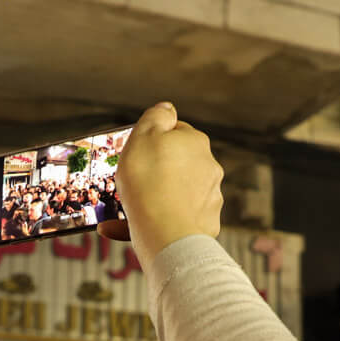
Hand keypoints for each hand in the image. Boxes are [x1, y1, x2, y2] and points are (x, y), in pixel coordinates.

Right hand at [98, 102, 222, 263]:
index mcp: (196, 142)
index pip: (176, 132)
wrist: (165, 232)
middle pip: (178, 163)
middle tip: (133, 180)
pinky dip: (158, 221)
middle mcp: (209, 167)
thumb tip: (167, 108)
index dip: (153, 140)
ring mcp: (209, 197)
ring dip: (156, 197)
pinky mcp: (205, 223)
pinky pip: (177, 218)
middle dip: (158, 170)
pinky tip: (130, 228)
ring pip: (177, 192)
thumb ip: (156, 116)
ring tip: (130, 208)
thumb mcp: (144, 135)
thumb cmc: (149, 181)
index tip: (137, 152)